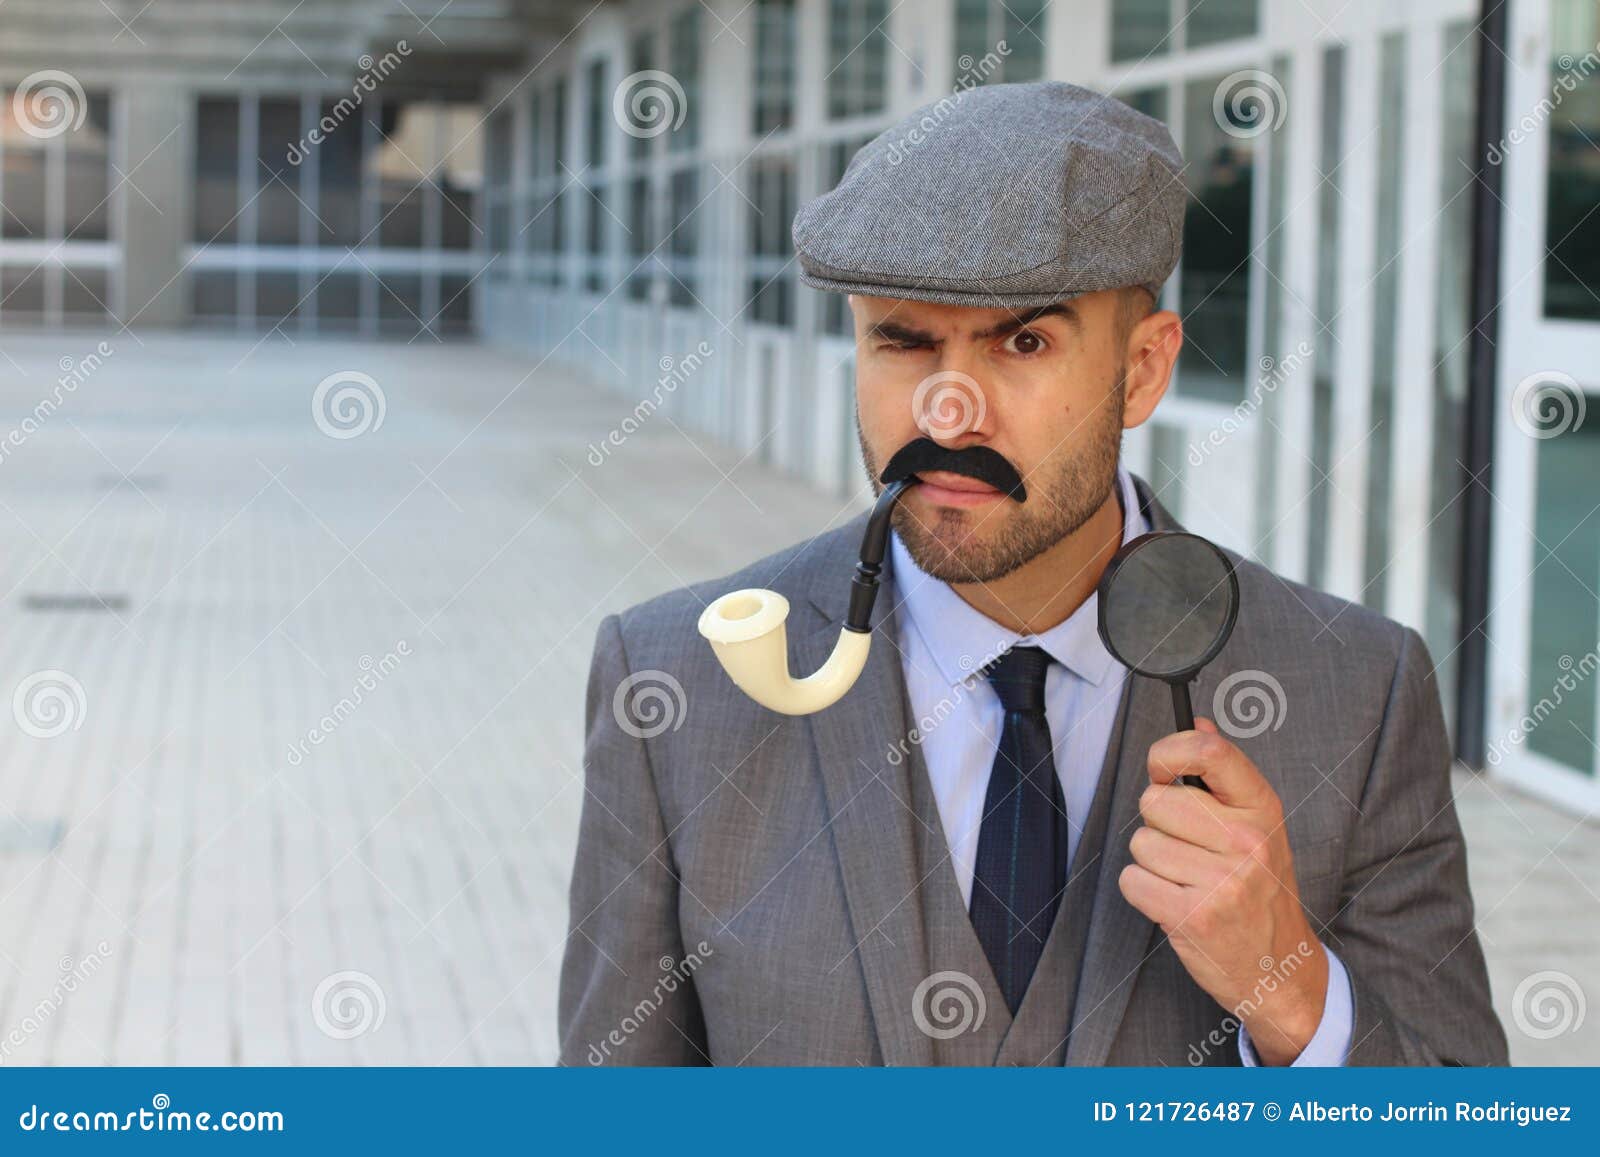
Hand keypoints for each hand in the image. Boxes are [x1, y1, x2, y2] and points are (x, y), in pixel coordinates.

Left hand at [1117, 718, 1328, 1065]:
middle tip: (1187, 848)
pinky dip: (1143, 891)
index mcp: (1262, 809)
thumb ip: (1224, 777)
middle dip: (1158, 823)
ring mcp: (1221, 880)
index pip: (1210, 750)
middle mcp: (1246, 841)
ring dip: (1152, 862)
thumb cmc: (1261, 892)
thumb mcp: (1259, 827)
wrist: (1281, 969)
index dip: (1168, 751)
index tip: (1161, 768)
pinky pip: (1132, 880)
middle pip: (1155, 801)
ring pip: (1141, 843)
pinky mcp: (1193, 916)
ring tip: (1187, 880)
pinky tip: (1174, 902)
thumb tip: (1199, 721)